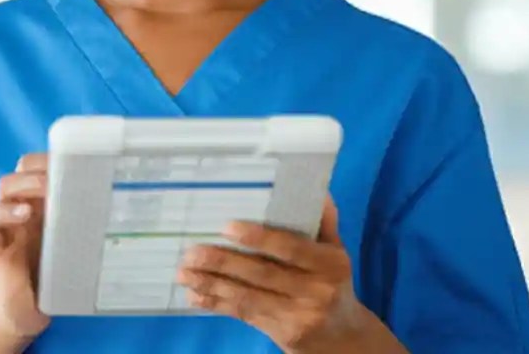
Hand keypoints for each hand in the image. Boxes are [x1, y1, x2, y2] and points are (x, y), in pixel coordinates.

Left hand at [0, 153, 51, 339]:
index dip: (1, 212)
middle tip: (51, 189)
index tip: (27, 216)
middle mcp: (10, 217)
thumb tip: (18, 254)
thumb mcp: (13, 306)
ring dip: (43, 169)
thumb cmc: (21, 301)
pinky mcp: (53, 203)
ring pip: (25, 173)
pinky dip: (61, 171)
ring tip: (68, 177)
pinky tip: (82, 176)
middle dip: (26, 183)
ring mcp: (32, 206)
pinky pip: (50, 177)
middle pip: (7, 186)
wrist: (34, 305)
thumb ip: (10, 286)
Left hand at [176, 196, 405, 353]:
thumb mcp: (335, 253)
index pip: (291, 248)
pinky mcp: (283, 333)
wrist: (344, 339)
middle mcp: (316, 290)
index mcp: (329, 264)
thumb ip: (322, 223)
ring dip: (212, 284)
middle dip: (223, 263)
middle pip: (262, 274)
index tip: (227, 227)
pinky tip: (194, 295)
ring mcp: (298, 315)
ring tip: (183, 273)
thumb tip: (315, 189)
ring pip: (248, 296)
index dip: (259, 238)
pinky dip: (217, 304)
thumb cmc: (333, 284)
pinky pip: (244, 314)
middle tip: (192, 252)